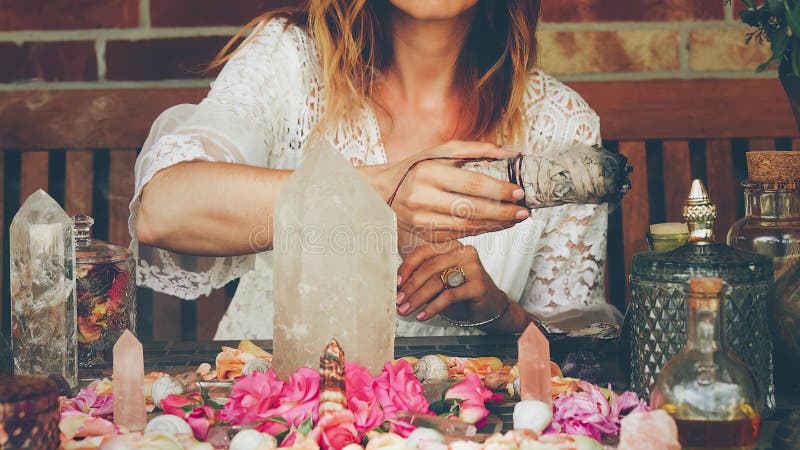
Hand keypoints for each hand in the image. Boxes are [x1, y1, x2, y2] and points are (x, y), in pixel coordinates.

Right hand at [386, 141, 528, 241]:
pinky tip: (496, 225)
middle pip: (472, 209)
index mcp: (428, 172)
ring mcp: (422, 220)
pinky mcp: (424, 235)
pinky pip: (459, 235)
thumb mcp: (441, 152)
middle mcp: (422, 198)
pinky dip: (481, 231)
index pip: (472, 184)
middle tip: (524, 211)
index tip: (519, 192)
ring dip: (496, 225)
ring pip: (467, 227)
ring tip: (515, 219)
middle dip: (502, 212)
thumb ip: (476, 149)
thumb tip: (511, 154)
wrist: (384, 192)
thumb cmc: (417, 168)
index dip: (499, 190)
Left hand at [396, 240, 508, 323]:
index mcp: (451, 246)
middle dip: (410, 287)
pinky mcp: (478, 284)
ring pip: (437, 281)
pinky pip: (449, 296)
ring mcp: (473, 266)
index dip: (406, 268)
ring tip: (406, 310)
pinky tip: (423, 315)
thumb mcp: (440, 280)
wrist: (490, 306)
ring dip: (418, 298)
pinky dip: (433, 307)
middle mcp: (463, 252)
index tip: (395, 283)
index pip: (423, 252)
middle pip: (428, 268)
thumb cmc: (462, 292)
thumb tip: (397, 284)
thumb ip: (423, 276)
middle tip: (398, 301)